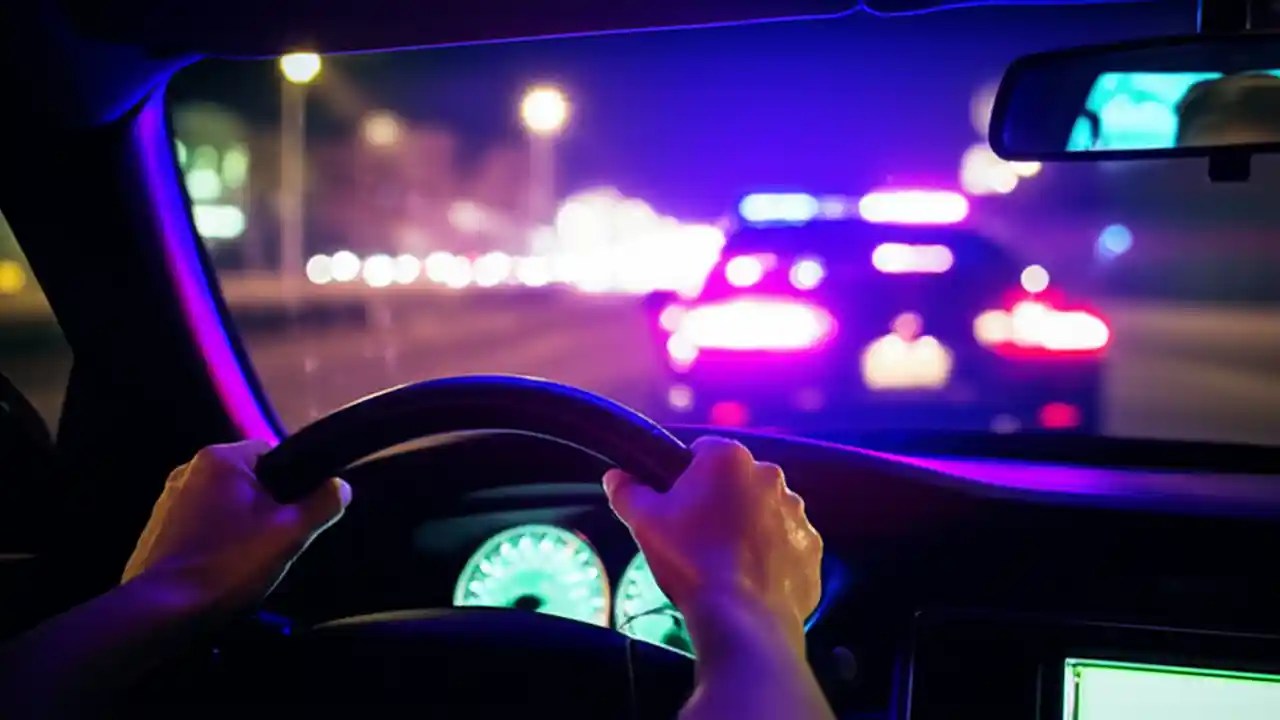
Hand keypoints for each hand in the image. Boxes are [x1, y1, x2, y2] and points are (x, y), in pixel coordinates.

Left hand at [122, 440, 349, 613]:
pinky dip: (214, 539)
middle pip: (247, 480)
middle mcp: (187, 469)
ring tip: (250, 558)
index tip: (299, 513)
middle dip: (265, 506)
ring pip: (222, 504)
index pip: (272, 454)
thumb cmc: (231, 563)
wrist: (166, 610)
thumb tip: (341, 487)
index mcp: (220, 459)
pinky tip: (222, 567)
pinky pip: (199, 525)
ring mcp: (166, 500)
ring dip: (238, 523)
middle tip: (279, 539)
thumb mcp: (289, 535)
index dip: (293, 483)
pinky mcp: (155, 529)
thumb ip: (322, 505)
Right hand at [603, 437, 821, 652]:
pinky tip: (752, 579)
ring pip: (765, 511)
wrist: (742, 617)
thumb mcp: (645, 522)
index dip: (684, 477)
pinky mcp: (813, 548)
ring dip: (750, 526)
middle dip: (721, 500)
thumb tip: (615, 476)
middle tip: (698, 536)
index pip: (702, 452)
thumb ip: (627, 492)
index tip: (676, 506)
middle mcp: (771, 476)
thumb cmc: (690, 559)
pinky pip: (787, 544)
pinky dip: (773, 555)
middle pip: (737, 481)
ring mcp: (798, 513)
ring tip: (727, 562)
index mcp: (730, 458)